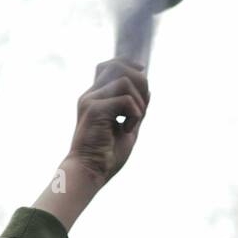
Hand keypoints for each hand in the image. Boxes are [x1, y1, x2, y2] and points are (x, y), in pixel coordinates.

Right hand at [33, 57, 149, 231]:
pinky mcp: (94, 109)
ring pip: (125, 80)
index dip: (129, 65)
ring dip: (139, 102)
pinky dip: (134, 115)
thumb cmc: (107, 155)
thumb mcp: (126, 126)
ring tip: (132, 123)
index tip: (142, 78)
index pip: (109, 65)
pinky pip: (126, 100)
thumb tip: (148, 89)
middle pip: (119, 65)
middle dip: (141, 83)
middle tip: (141, 109)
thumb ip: (134, 108)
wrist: (90, 172)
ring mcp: (90, 100)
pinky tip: (126, 130)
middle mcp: (90, 95)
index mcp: (95, 97)